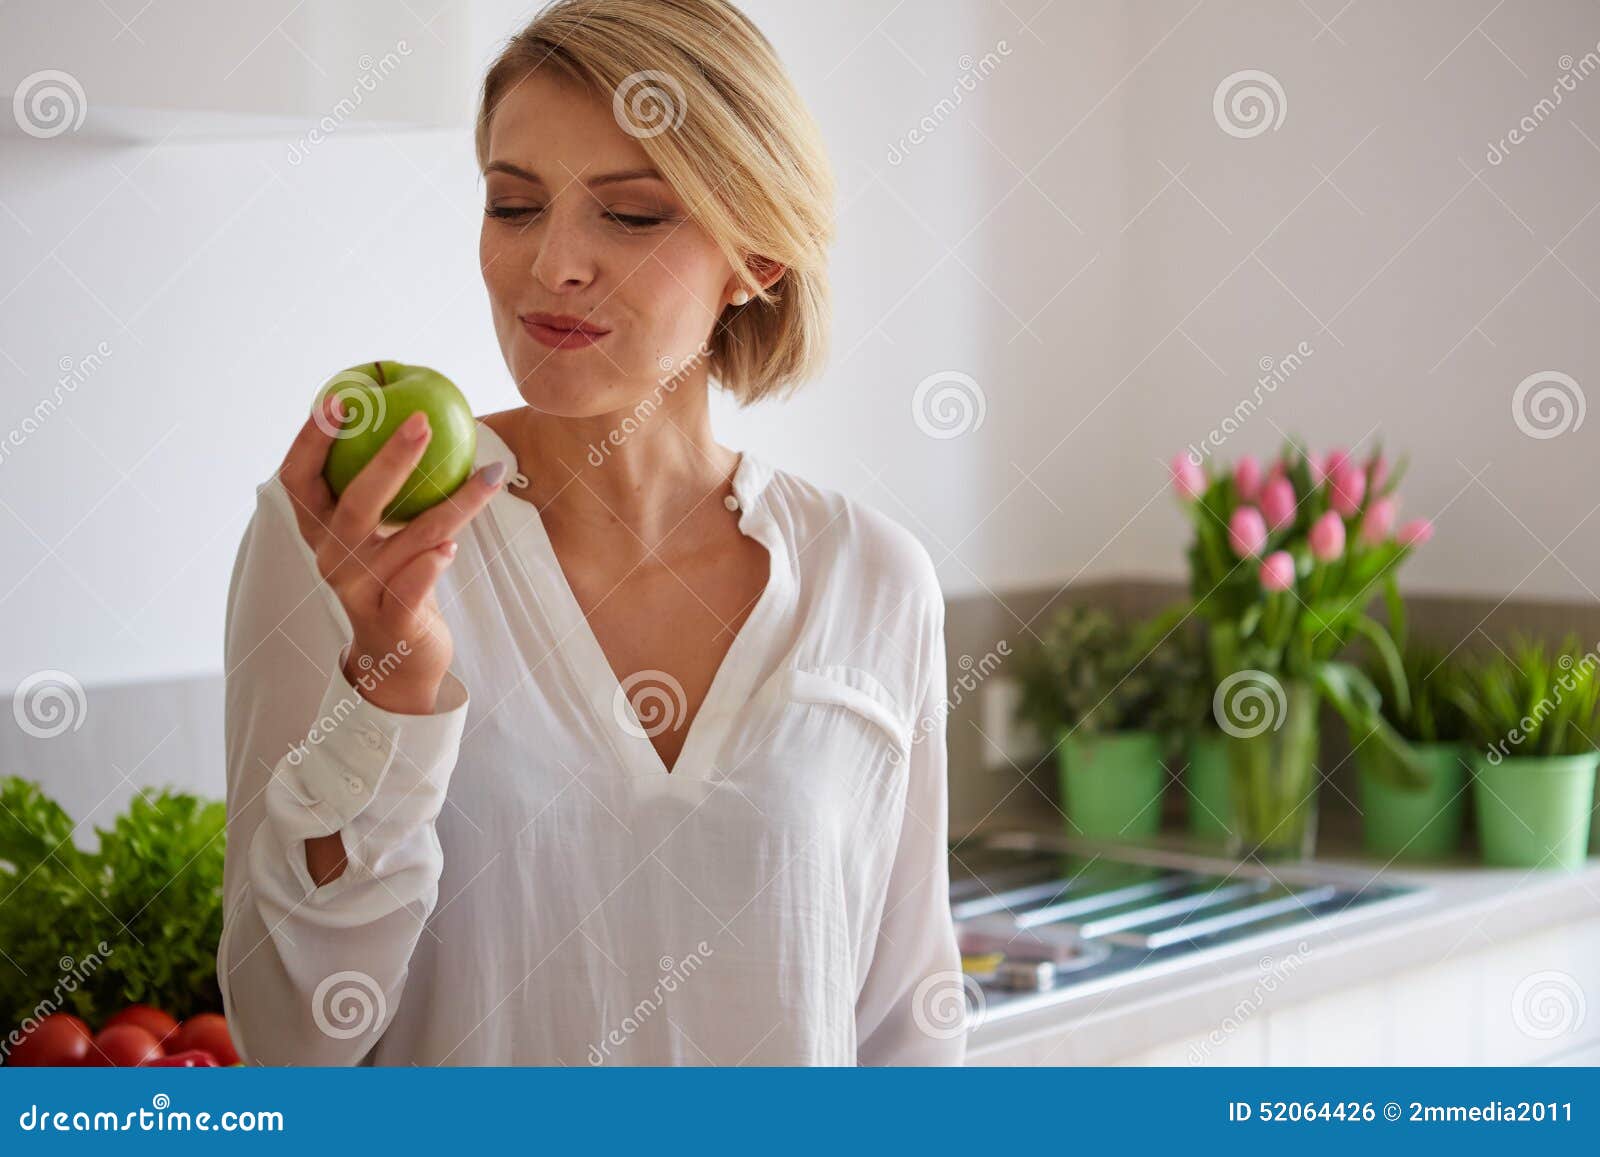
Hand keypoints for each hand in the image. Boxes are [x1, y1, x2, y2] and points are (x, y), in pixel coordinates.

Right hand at [276, 390, 503, 710]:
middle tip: (421, 423)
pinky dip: (429, 566)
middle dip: (388, 459)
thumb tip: (420, 414)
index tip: (340, 397)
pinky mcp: (392, 621)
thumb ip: (387, 488)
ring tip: (487, 474)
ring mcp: (359, 591)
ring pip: (404, 541)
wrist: (398, 658)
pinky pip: (410, 589)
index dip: (312, 439)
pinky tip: (451, 546)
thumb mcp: (380, 532)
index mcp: (321, 530)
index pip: (298, 478)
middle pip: (353, 503)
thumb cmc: (393, 577)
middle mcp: (333, 558)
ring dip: (450, 505)